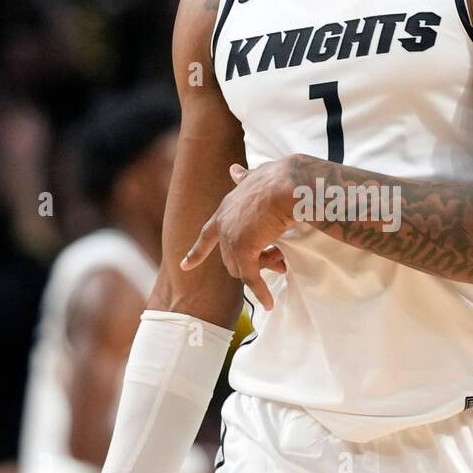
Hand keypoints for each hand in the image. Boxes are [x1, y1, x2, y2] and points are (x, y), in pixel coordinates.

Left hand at [180, 161, 291, 310]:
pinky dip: (260, 291)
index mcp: (226, 208)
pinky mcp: (243, 250)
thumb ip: (244, 178)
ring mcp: (231, 237)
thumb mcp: (257, 177)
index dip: (197, 252)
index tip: (185, 266)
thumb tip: (234, 170)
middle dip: (254, 262)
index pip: (207, 234)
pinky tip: (269, 302)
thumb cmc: (279, 178)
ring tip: (283, 262)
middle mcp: (224, 223)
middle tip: (278, 259)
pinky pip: (251, 277)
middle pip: (231, 257)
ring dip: (263, 269)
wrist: (288, 184)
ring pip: (242, 268)